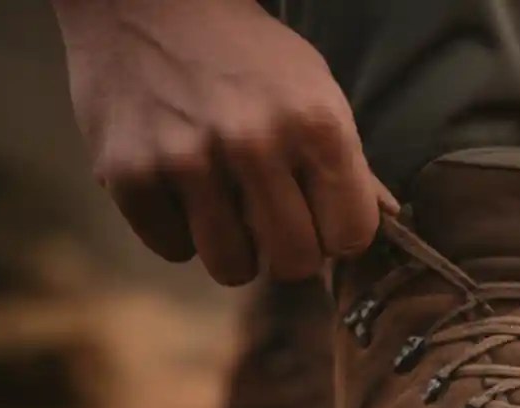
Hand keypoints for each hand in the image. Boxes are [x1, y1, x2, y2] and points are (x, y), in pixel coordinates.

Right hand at [53, 0, 391, 285]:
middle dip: (287, 253)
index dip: (337, 235)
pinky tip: (179, 189)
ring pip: (233, 269)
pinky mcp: (129, 172)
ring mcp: (189, 159)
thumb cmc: (247, 57)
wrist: (150, 4)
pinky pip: (172, 250)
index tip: (319, 219)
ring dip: (233, 249)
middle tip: (271, 223)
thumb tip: (391, 219)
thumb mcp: (315, 90)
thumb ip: (349, 161)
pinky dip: (177, 231)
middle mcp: (256, 142)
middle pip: (295, 263)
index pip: (352, 235)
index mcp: (317, 124)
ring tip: (225, 207)